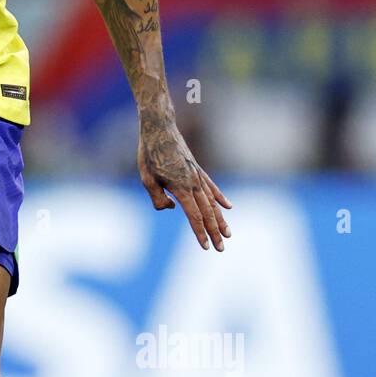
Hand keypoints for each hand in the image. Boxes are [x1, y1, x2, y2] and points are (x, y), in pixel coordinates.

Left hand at [137, 115, 231, 250]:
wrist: (159, 128)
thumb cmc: (150, 154)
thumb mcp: (147, 179)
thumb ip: (159, 199)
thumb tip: (172, 209)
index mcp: (180, 188)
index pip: (194, 216)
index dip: (200, 233)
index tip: (206, 247)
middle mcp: (193, 183)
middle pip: (207, 213)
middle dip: (214, 232)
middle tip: (221, 248)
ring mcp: (198, 175)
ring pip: (212, 202)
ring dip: (220, 220)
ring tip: (228, 234)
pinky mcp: (197, 169)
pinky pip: (212, 187)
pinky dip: (221, 198)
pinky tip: (228, 207)